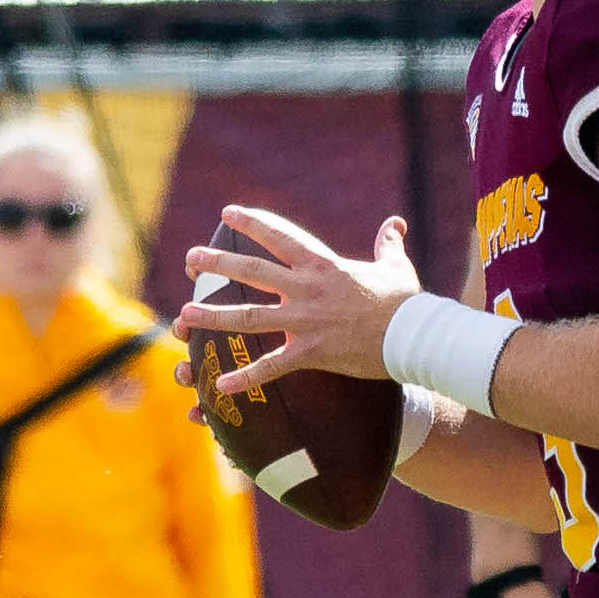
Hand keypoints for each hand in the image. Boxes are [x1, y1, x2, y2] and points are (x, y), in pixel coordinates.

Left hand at [175, 209, 421, 393]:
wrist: (414, 336)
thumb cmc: (406, 302)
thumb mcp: (396, 266)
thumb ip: (388, 244)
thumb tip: (394, 224)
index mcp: (323, 266)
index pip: (280, 238)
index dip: (252, 223)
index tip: (227, 213)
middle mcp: (306, 289)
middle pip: (253, 271)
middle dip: (218, 263)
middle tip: (189, 258)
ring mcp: (305, 321)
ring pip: (249, 316)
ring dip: (214, 315)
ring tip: (184, 314)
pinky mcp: (311, 353)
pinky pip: (271, 366)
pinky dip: (245, 377)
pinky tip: (219, 384)